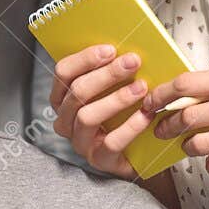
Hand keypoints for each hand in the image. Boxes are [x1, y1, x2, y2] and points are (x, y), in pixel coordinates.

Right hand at [49, 44, 152, 178]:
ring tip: (141, 88)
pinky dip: (129, 127)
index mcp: (64, 98)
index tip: (110, 49)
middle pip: (77, 92)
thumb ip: (112, 71)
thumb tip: (125, 48)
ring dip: (116, 99)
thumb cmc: (125, 114)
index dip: (85, 59)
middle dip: (106, 75)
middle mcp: (66, 120)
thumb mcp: (114, 89)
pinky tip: (145, 115)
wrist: (142, 151)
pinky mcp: (99, 160)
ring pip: (87, 116)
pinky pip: (110, 142)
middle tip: (132, 63)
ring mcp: (80, 142)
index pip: (63, 73)